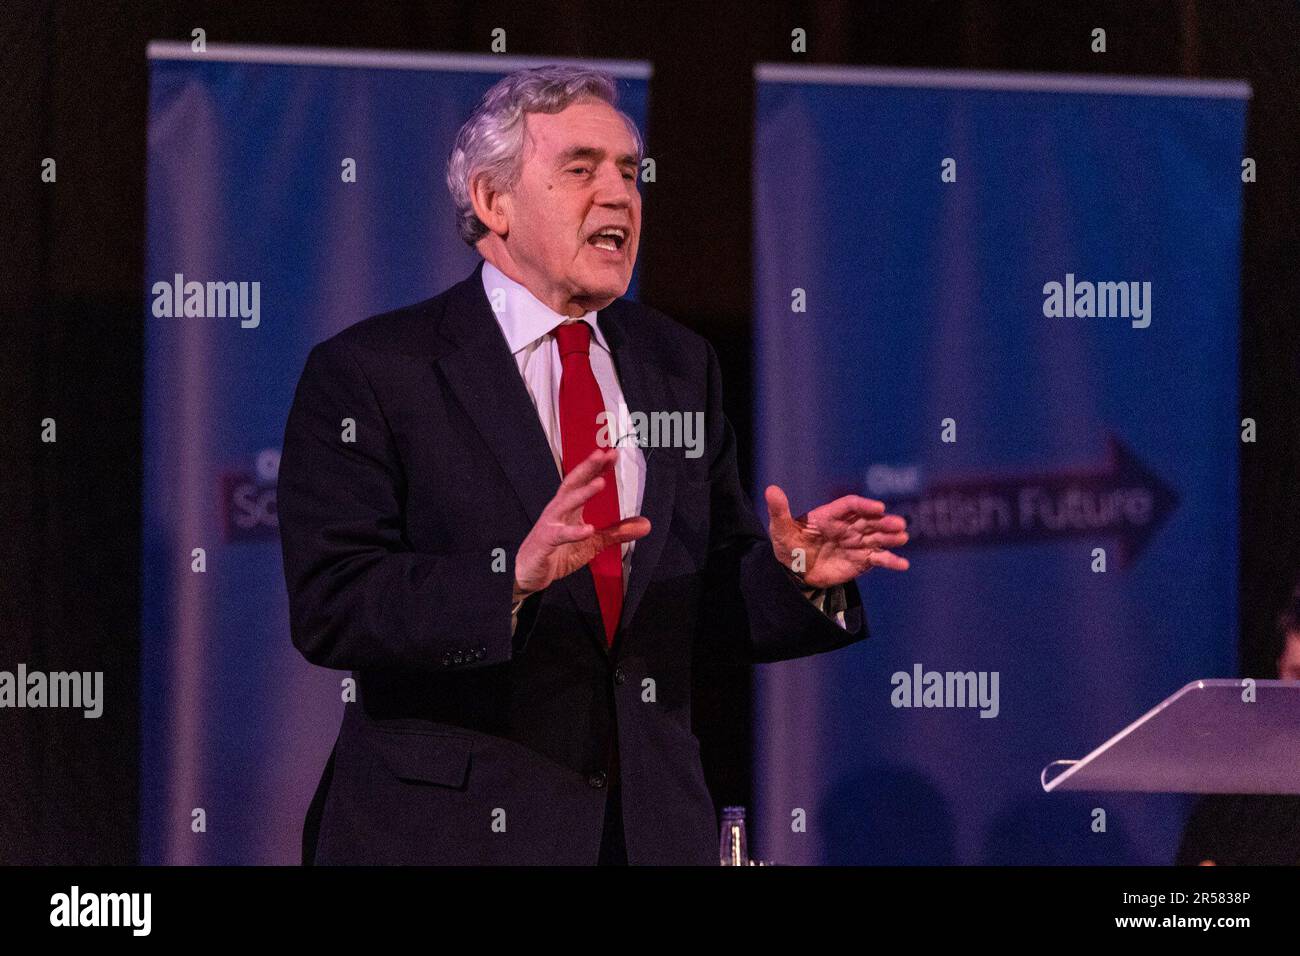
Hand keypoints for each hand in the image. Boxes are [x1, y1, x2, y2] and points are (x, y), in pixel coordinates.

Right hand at [513, 448, 650, 600]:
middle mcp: (558, 512)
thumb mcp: (593, 543)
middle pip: (572, 484)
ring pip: (565, 504)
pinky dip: (574, 532)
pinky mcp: (545, 543)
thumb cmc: (557, 554)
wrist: (530, 574)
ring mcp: (550, 526)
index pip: (584, 482)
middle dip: (587, 468)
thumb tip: (645, 524)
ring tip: (600, 483)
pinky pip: (560, 536)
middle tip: (603, 454)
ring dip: (583, 493)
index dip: (598, 468)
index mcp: (570, 509)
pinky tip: (588, 530)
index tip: (612, 454)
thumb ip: (616, 532)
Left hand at [765, 485, 909, 588]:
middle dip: (885, 521)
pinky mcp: (861, 560)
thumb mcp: (780, 529)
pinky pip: (879, 559)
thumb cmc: (787, 546)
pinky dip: (891, 561)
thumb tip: (771, 489)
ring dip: (892, 537)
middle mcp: (847, 526)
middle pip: (869, 520)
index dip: (865, 505)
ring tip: (903, 538)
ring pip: (878, 537)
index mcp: (830, 515)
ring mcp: (856, 542)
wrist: (794, 572)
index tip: (878, 509)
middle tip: (899, 524)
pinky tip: (903, 564)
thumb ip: (779, 511)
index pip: (851, 506)